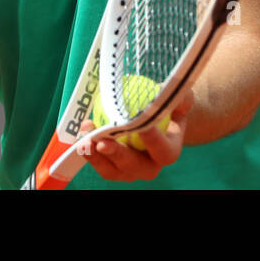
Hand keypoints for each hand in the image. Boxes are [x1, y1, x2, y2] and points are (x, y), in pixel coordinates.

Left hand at [77, 88, 195, 181]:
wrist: (156, 124)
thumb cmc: (167, 109)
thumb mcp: (179, 100)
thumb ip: (179, 96)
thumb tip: (171, 89)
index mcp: (168, 151)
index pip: (163, 151)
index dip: (153, 141)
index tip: (141, 126)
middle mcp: (150, 166)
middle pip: (134, 166)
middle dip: (116, 154)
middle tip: (102, 141)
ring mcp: (130, 171)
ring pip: (112, 170)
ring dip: (96, 155)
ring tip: (84, 139)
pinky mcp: (113, 168)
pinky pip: (100, 164)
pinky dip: (89, 151)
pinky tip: (81, 135)